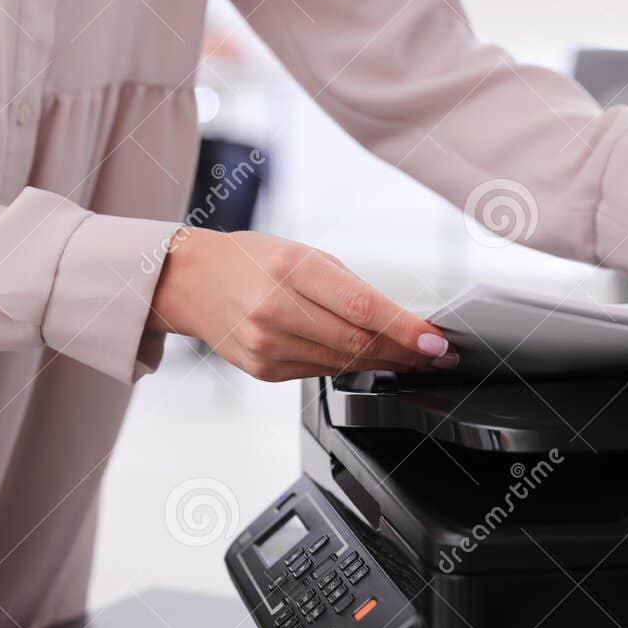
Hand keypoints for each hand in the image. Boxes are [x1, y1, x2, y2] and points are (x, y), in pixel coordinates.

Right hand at [148, 228, 454, 380]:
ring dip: (380, 362)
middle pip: (356, 342)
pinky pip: (318, 373)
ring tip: (407, 357)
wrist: (192, 282)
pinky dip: (344, 365)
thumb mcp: (303, 255)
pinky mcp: (263, 369)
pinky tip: (357, 355)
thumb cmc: (252, 261)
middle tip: (432, 355)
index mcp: (292, 270)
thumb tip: (398, 322)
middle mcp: (276, 310)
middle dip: (403, 352)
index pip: (361, 307)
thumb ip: (348, 288)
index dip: (404, 329)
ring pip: (342, 363)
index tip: (434, 342)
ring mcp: (267, 344)